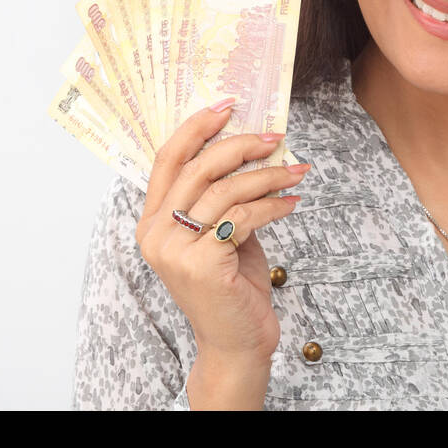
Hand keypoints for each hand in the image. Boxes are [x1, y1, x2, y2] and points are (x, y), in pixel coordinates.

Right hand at [135, 103, 307, 366]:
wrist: (236, 342)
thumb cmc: (231, 283)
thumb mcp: (221, 231)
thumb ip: (222, 195)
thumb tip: (253, 146)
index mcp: (151, 221)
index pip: (167, 159)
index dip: (196, 127)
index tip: (228, 105)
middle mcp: (154, 234)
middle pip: (198, 168)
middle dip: (241, 146)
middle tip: (276, 137)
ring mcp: (174, 251)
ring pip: (226, 190)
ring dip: (268, 175)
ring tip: (296, 172)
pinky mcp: (202, 264)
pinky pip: (243, 216)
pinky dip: (273, 204)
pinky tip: (293, 202)